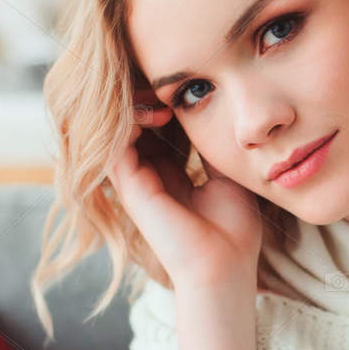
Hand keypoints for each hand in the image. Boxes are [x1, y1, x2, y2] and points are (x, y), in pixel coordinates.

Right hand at [106, 87, 263, 291]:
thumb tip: (217, 105)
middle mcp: (146, 175)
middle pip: (132, 121)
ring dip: (138, 103)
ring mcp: (135, 181)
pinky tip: (161, 112)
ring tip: (166, 97)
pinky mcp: (131, 188)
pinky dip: (133, 119)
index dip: (164, 99)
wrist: (226, 267)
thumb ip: (214, 142)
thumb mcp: (228, 172)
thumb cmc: (233, 229)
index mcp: (168, 173)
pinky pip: (115, 142)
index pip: (154, 124)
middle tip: (171, 82)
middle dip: (147, 95)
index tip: (185, 84)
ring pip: (118, 127)